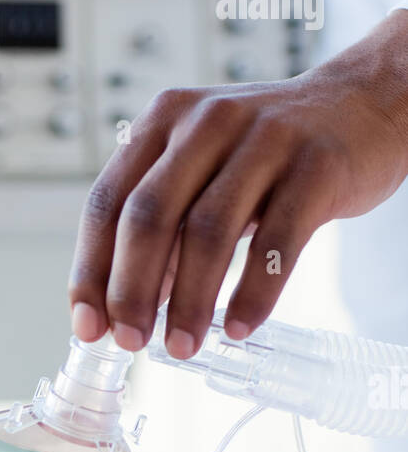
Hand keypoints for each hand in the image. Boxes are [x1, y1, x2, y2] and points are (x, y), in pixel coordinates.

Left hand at [69, 11, 407, 357]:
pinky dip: (253, 292)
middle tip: (131, 342)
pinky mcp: (315, 167)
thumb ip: (164, 225)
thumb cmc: (270, 149)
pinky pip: (276, 242)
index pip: (106, 202)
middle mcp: (207, 123)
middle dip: (132, 290)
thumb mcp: (203, 166)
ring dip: (190, 300)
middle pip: (149, 216)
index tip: (88, 326)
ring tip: (182, 346)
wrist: (363, 105)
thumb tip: (126, 303)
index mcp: (164, 121)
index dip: (91, 271)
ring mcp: (264, 140)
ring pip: (208, 231)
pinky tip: (238, 327)